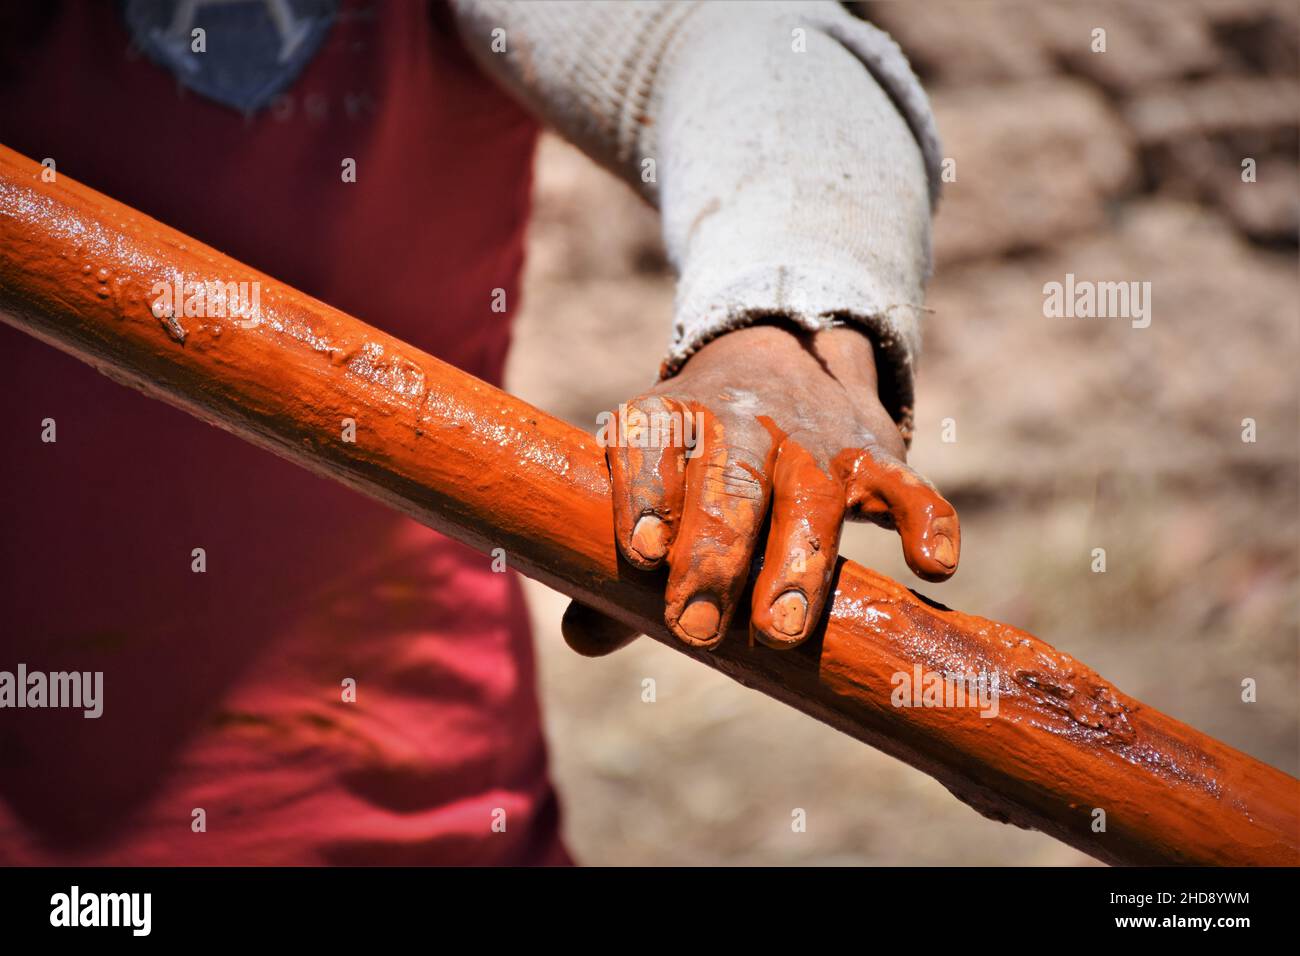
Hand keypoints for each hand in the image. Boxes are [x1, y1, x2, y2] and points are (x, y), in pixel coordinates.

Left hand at [563, 324, 958, 655]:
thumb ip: (617, 566)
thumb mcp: (653, 484)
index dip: (644, 498)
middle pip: (729, 481)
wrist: (782, 359)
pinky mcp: (873, 455)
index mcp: (669, 419)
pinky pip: (907, 485)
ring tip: (780, 629)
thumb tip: (580, 639)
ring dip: (798, 560)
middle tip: (696, 627)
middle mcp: (740, 420)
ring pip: (811, 494)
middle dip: (715, 554)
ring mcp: (812, 438)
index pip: (649, 448)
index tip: (640, 555)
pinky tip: (934, 561)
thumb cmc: (698, 456)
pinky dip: (926, 518)